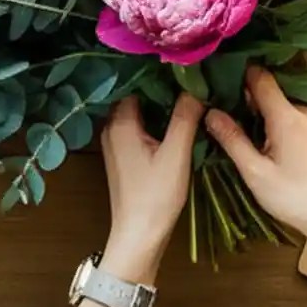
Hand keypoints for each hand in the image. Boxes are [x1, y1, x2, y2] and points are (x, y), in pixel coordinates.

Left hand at [98, 93, 204, 283]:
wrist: (138, 235)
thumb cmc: (155, 196)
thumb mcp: (175, 154)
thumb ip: (184, 118)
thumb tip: (195, 85)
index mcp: (120, 122)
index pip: (138, 83)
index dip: (161, 76)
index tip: (185, 71)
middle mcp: (111, 128)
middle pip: (137, 96)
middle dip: (162, 90)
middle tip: (191, 84)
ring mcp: (114, 143)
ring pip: (138, 113)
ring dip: (159, 108)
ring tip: (187, 100)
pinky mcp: (122, 156)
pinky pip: (137, 128)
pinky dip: (154, 124)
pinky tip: (175, 125)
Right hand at [203, 66, 306, 246]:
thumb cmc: (292, 196)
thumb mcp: (255, 171)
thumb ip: (232, 139)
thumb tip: (209, 112)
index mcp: (286, 116)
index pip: (260, 77)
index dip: (236, 74)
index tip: (213, 78)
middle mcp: (300, 112)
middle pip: (266, 90)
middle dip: (241, 96)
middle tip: (214, 107)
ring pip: (274, 104)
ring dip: (253, 112)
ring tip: (228, 124)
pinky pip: (283, 116)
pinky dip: (266, 122)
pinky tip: (252, 138)